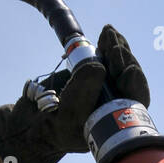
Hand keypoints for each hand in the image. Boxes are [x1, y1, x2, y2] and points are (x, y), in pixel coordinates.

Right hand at [0, 24, 148, 162]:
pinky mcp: (89, 77)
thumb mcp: (69, 112)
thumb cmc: (52, 127)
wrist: (29, 127)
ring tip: (109, 34)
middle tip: (114, 43)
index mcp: (116, 122)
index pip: (134, 99)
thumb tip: (100, 66)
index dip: (133, 81)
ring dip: (114, 48)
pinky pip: (102, 59)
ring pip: (116, 67)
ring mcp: (102, 91)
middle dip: (122, 59)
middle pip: (126, 79)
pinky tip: (106, 36)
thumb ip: (84, 89)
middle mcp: (113, 106)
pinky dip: (105, 47)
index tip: (128, 68)